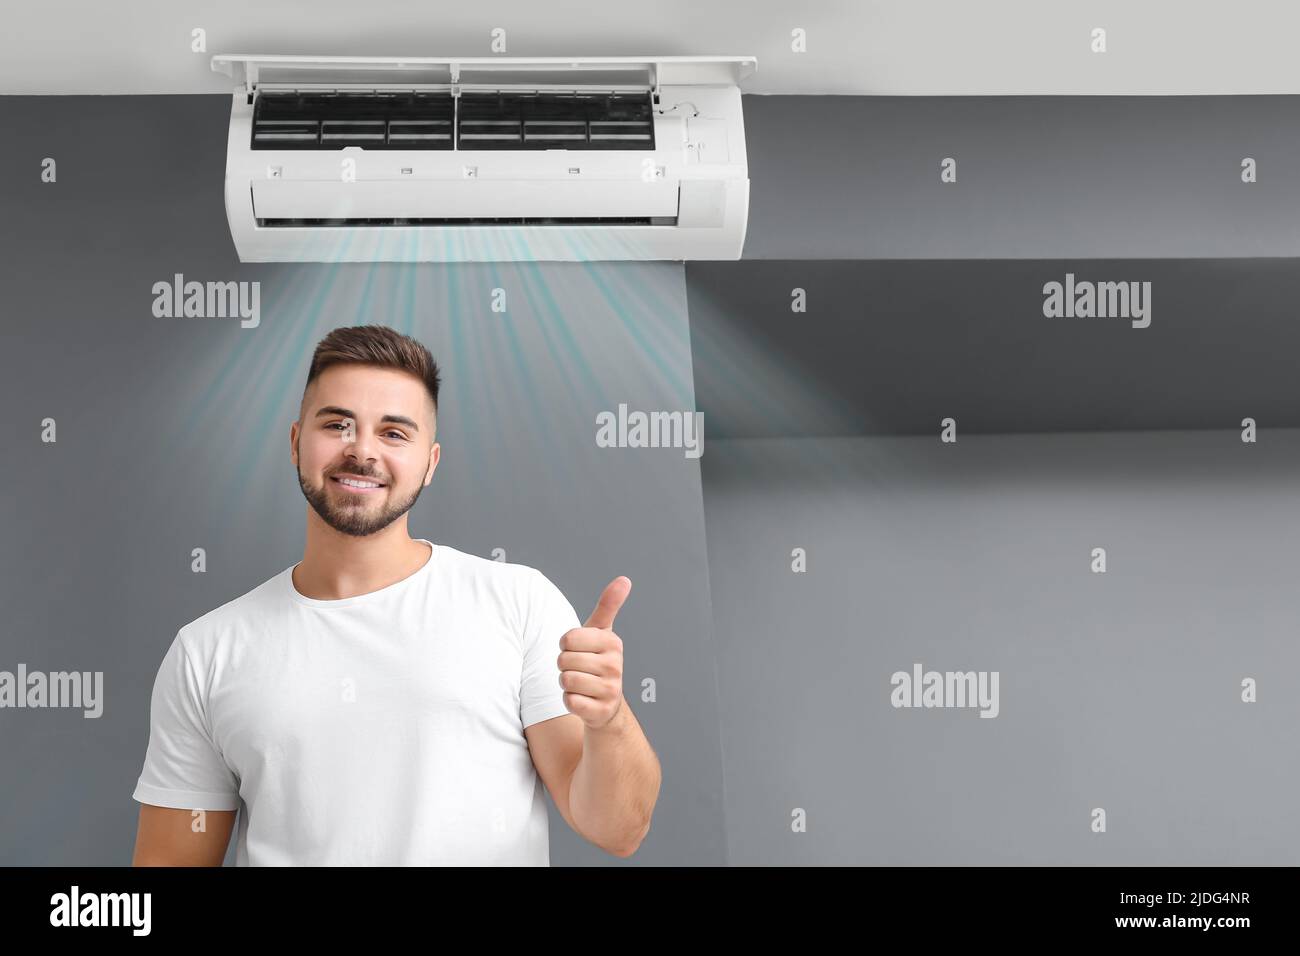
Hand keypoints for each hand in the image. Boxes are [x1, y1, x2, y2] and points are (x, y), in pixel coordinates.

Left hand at [557, 577, 629, 729]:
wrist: (606, 703)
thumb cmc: (597, 661)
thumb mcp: (601, 632)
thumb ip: (609, 605)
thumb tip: (625, 579)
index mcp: (612, 642)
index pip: (567, 639)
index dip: (566, 646)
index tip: (579, 650)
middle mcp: (615, 665)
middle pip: (564, 660)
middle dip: (565, 665)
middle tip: (580, 669)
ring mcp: (610, 689)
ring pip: (565, 680)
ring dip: (566, 683)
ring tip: (581, 684)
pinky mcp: (601, 711)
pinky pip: (569, 701)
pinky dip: (570, 700)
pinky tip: (583, 699)